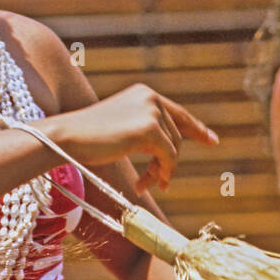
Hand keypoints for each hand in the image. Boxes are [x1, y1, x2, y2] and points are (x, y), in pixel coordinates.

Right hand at [52, 84, 218, 192]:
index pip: (178, 113)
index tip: (212, 140)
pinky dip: (161, 172)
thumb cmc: (87, 138)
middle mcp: (151, 98)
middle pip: (176, 136)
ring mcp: (151, 111)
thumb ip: (146, 132)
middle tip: (158, 184)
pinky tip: (146, 185)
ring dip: (163, 170)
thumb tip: (171, 149)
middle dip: (168, 162)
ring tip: (148, 185)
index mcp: (144, 94)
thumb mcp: (120, 129)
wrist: (67, 136)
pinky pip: (168, 156)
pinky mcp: (149, 128)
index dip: (197, 128)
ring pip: (174, 148)